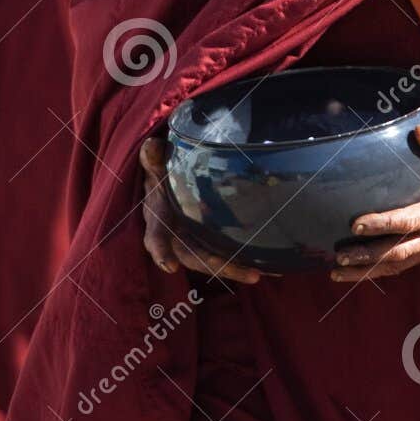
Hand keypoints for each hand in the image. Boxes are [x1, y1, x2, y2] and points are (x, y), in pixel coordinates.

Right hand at [140, 135, 259, 284]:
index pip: (156, 236)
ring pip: (212, 261)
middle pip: (194, 257)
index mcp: (158, 220)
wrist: (165, 187)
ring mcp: (193, 243)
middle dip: (218, 266)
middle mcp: (175, 238)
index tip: (170, 266)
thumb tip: (151, 146)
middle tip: (245, 273)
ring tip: (258, 274)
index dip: (161, 251)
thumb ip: (152, 158)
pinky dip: (244, 262)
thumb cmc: (160, 178)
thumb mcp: (154, 167)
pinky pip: (226, 255)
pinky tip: (268, 267)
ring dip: (234, 269)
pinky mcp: (209, 243)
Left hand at [330, 125, 419, 282]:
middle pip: (400, 251)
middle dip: (368, 256)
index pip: (410, 221)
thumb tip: (418, 132)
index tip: (356, 224)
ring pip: (400, 265)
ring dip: (368, 271)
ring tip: (337, 271)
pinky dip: (379, 271)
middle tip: (339, 255)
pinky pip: (404, 265)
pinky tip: (355, 271)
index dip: (383, 224)